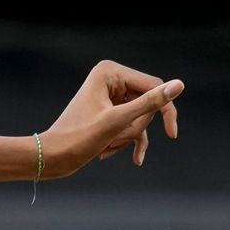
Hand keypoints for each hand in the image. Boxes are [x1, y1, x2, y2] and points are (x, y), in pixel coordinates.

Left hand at [41, 61, 182, 177]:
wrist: (50, 157)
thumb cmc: (77, 139)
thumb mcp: (117, 122)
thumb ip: (149, 103)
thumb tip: (179, 85)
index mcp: (110, 72)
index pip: (153, 86)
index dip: (163, 111)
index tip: (171, 134)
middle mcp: (110, 78)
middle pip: (146, 103)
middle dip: (135, 128)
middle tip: (114, 140)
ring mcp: (108, 94)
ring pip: (138, 117)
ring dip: (127, 137)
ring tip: (106, 148)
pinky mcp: (107, 110)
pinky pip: (128, 123)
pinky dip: (123, 141)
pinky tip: (108, 154)